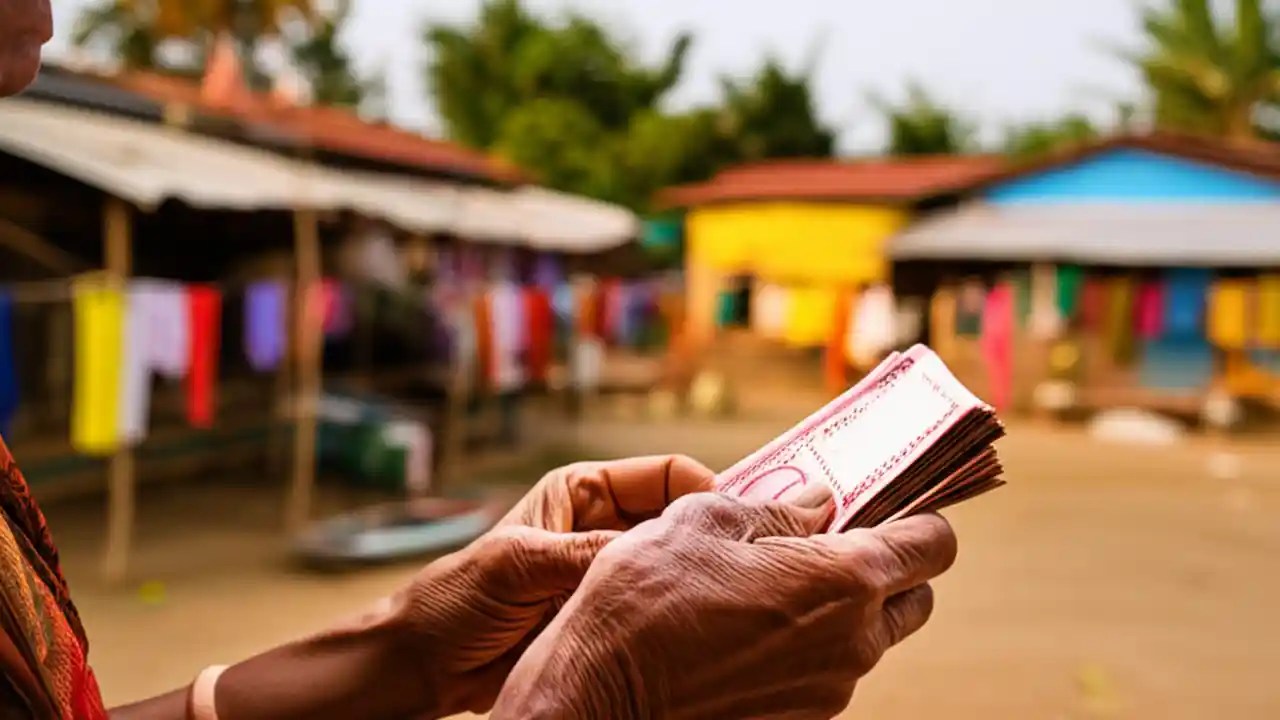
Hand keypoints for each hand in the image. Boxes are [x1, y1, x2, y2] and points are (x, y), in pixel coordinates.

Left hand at [210, 456, 716, 719]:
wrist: (427, 663)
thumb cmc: (459, 596)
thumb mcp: (522, 565)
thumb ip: (587, 554)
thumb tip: (654, 553)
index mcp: (586, 491)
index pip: (668, 474)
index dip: (706, 491)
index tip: (736, 519)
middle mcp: (605, 528)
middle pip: (679, 522)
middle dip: (707, 537)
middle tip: (743, 561)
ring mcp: (610, 576)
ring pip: (673, 569)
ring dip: (692, 580)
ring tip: (721, 597)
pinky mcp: (610, 619)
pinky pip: (656, 613)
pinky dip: (675, 618)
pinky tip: (695, 630)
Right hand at [492, 488, 958, 719]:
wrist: (598, 699)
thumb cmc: (645, 600)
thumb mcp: (704, 522)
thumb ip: (779, 510)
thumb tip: (821, 506)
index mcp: (844, 582)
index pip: (933, 545)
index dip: (920, 516)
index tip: (892, 505)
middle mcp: (851, 645)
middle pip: (913, 598)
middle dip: (886, 567)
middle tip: (827, 544)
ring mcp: (825, 694)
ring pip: (863, 640)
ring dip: (838, 610)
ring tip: (766, 587)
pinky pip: (821, 675)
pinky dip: (803, 648)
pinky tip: (744, 631)